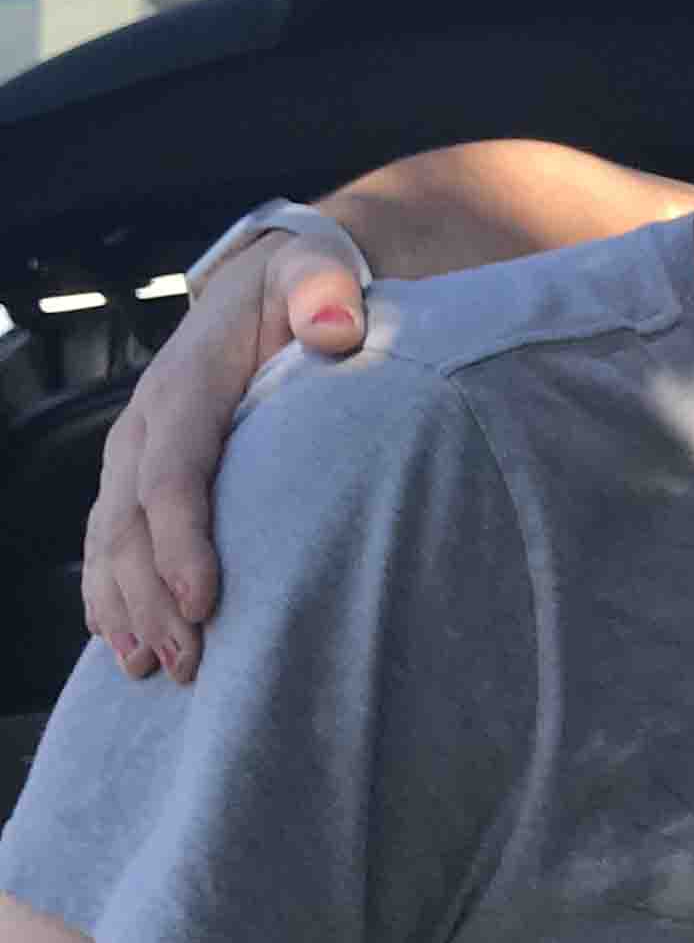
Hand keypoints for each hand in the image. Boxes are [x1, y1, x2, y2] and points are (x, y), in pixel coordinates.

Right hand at [83, 232, 369, 680]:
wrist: (261, 281)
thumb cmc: (300, 285)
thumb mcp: (316, 272)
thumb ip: (324, 295)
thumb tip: (334, 329)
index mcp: (185, 385)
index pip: (173, 472)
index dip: (181, 539)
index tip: (205, 600)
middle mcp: (146, 424)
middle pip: (132, 522)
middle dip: (150, 598)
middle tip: (185, 664)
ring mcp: (136, 452)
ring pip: (110, 540)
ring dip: (126, 608)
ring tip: (151, 671)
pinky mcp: (139, 473)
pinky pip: (109, 539)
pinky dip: (110, 594)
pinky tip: (122, 644)